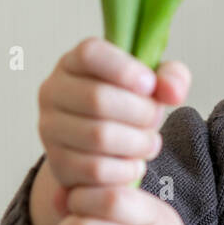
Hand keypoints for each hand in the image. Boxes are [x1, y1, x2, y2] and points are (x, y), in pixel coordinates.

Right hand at [36, 37, 191, 217]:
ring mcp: (50, 128)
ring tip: (151, 142)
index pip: (89, 54)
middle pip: (97, 99)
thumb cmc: (128, 102)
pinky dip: (124, 170)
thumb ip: (171, 77)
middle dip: (140, 112)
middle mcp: (53, 91)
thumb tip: (172, 92)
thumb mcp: (153, 82)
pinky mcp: (56, 163)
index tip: (150, 84)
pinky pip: (94, 170)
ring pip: (98, 136)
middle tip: (156, 118)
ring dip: (136, 142)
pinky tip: (135, 163)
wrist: (103, 144)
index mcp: (74, 61)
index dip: (124, 69)